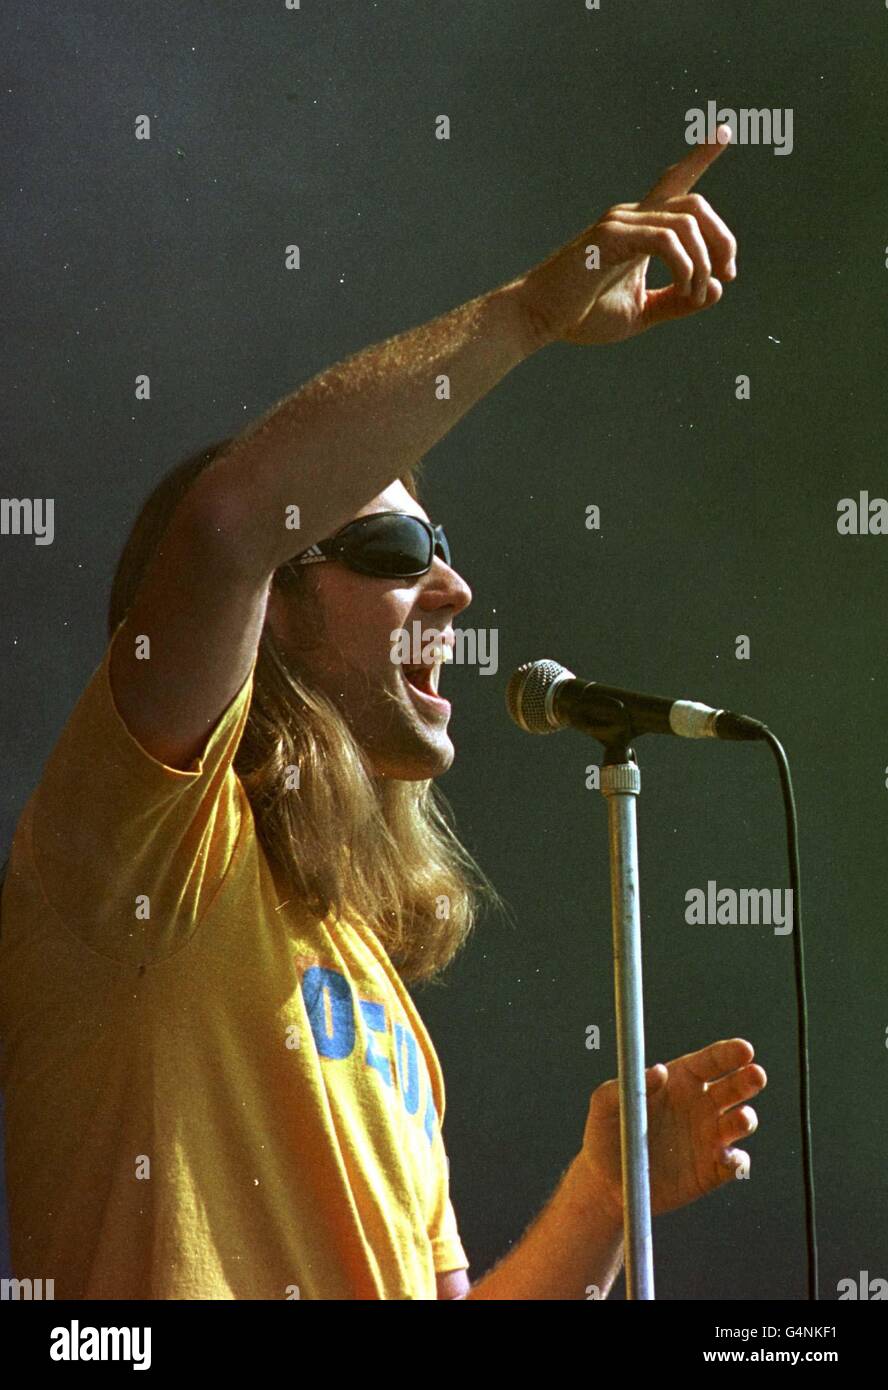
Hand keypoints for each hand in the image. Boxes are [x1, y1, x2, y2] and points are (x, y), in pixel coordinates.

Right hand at [514, 125, 736, 347]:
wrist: (538, 318)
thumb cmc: (582, 316)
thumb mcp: (641, 313)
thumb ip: (677, 302)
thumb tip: (717, 290)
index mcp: (638, 229)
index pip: (673, 183)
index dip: (700, 156)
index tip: (724, 131)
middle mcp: (631, 216)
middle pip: (695, 203)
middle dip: (723, 238)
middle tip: (726, 275)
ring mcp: (620, 222)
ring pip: (687, 220)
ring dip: (705, 261)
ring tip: (696, 294)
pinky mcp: (611, 237)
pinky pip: (666, 239)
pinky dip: (686, 266)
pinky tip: (686, 289)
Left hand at [577, 1037, 766, 1219]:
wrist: (607, 1184)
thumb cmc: (605, 1134)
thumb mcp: (605, 1105)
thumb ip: (630, 1084)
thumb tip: (660, 1070)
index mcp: (680, 1082)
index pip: (710, 1062)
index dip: (729, 1054)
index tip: (745, 1049)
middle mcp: (701, 1106)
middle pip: (734, 1088)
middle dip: (748, 1080)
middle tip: (756, 1075)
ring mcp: (709, 1138)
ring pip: (741, 1122)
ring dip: (745, 1119)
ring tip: (740, 1118)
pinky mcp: (712, 1171)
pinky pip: (736, 1163)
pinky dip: (737, 1161)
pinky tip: (725, 1159)